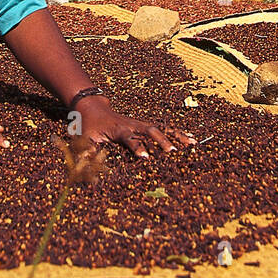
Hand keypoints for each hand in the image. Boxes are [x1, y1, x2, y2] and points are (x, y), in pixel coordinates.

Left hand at [74, 98, 195, 158]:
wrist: (94, 107)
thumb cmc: (90, 126)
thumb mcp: (85, 140)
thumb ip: (88, 154)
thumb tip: (87, 170)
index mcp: (119, 130)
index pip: (130, 139)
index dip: (137, 147)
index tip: (146, 158)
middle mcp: (132, 125)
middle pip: (151, 131)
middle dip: (162, 141)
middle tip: (174, 152)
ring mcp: (140, 124)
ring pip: (161, 128)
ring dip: (177, 135)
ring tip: (192, 144)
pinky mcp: (145, 124)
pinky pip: (164, 127)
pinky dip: (177, 132)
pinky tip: (191, 138)